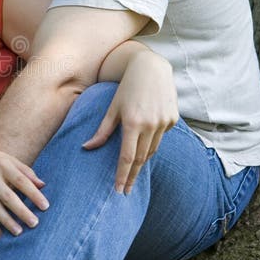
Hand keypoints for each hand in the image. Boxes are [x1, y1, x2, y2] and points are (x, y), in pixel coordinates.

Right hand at [0, 136, 48, 237]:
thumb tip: (43, 185)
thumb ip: (24, 171)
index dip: (34, 194)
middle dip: (22, 211)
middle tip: (35, 223)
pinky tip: (0, 235)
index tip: (45, 206)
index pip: (21, 180)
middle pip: (8, 196)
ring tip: (19, 232)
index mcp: (2, 164)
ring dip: (7, 221)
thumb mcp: (5, 158)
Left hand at [83, 50, 178, 193]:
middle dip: (132, 175)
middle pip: (140, 158)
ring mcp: (164, 122)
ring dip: (142, 161)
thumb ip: (102, 130)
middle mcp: (150, 124)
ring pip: (152, 150)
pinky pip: (161, 137)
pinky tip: (146, 139)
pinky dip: (152, 142)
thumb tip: (87, 148)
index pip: (127, 157)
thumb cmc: (126, 88)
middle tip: (126, 190)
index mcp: (132, 123)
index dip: (123, 175)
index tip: (120, 190)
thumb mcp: (112, 108)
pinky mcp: (172, 119)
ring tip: (133, 171)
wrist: (151, 69)